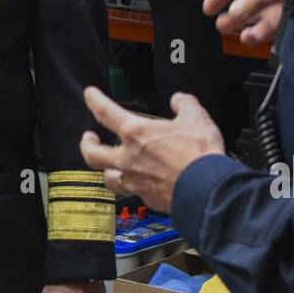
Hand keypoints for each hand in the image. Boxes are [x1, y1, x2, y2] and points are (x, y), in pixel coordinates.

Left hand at [79, 87, 224, 212]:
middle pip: (93, 154)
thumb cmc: (199, 154)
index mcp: (136, 133)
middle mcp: (129, 158)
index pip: (105, 112)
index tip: (90, 95)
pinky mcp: (147, 198)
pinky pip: (133, 192)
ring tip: (110, 167)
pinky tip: (141, 183)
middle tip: (88, 139)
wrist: (207, 190)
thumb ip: (184, 104)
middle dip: (87, 145)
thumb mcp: (197, 118)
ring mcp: (135, 181)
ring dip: (107, 171)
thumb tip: (179, 100)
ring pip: (109, 179)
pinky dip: (134, 186)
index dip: (94, 100)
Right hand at [201, 0, 293, 45]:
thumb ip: (254, 0)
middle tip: (209, 12)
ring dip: (232, 18)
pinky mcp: (280, 19)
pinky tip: (249, 38)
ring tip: (224, 27)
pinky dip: (253, 34)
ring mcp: (272, 1)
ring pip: (244, 9)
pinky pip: (261, 27)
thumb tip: (233, 14)